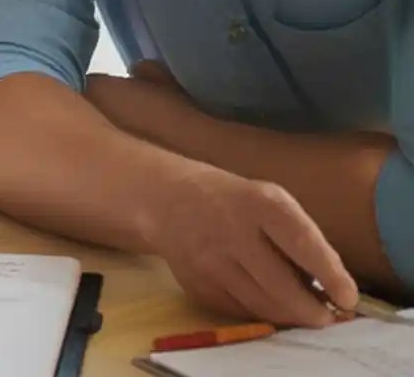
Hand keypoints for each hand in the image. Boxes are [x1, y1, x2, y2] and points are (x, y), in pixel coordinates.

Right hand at [148, 167, 358, 327]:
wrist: (167, 200)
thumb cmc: (232, 199)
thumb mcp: (268, 199)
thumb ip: (298, 236)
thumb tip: (329, 286)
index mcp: (258, 203)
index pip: (302, 243)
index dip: (330, 274)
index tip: (348, 297)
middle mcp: (231, 232)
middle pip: (281, 286)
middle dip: (311, 310)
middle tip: (327, 317)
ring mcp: (210, 262)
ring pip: (261, 305)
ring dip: (289, 315)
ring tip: (302, 312)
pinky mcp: (196, 284)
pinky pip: (239, 310)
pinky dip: (260, 311)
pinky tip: (268, 302)